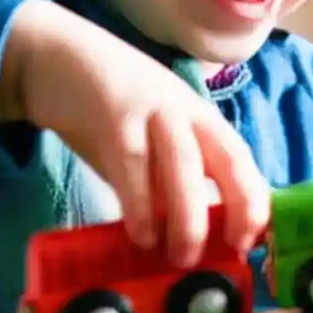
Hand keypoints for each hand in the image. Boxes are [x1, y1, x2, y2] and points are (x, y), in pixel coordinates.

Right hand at [0, 0, 269, 266]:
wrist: (57, 55)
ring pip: (184, 164)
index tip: (253, 240)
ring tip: (182, 257)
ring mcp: (152, 110)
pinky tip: (142, 235)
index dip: (255, 199)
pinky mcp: (113, 116)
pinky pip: (134, 165)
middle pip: (227, 157)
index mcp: (200, 118)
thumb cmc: (110, 111)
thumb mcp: (151, 140)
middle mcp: (186, 111)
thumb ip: (167, 180)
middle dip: (241, 205)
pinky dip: (141, 205)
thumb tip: (188, 237)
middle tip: (233, 250)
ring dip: (189, 216)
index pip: (241, 158)